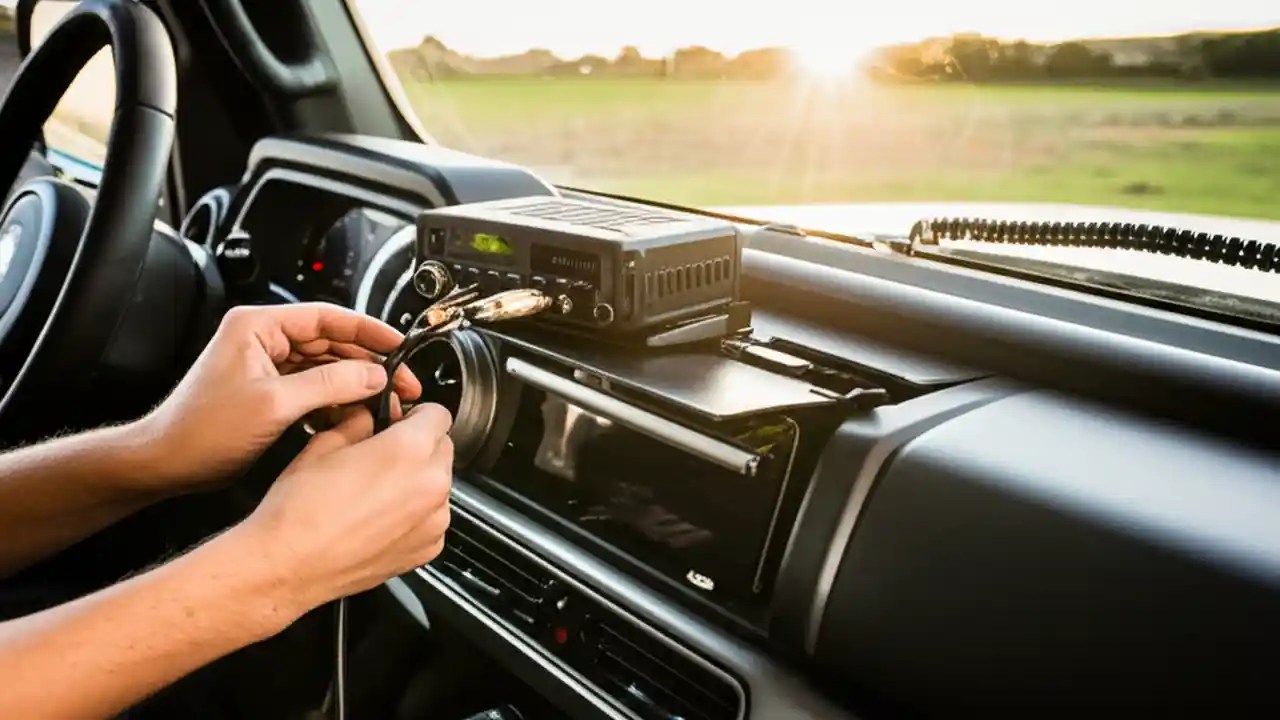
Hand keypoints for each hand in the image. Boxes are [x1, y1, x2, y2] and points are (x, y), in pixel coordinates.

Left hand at [134, 303, 421, 494]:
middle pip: (332, 343)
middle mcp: (263, 340)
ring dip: (356, 385)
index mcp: (258, 326)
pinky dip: (337, 401)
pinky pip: (315, 388)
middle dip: (369, 364)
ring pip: (327, 367)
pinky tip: (354, 416)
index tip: (399, 344)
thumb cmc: (200, 430)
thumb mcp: (274, 404)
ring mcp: (267, 366)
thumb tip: (373, 374)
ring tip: (385, 403)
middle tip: (402, 383)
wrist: (167, 464)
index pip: (327, 317)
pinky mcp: (271, 391)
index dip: (368, 330)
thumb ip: (330, 384)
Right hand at [236, 404, 453, 612]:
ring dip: (418, 480)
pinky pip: (432, 517)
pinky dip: (415, 513)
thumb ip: (360, 421)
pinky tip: (378, 517)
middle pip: (442, 448)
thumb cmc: (300, 510)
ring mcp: (433, 521)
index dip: (415, 414)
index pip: (438, 414)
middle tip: (383, 455)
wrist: (288, 567)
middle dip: (418, 446)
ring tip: (376, 491)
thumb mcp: (324, 444)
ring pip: (439, 484)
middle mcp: (431, 485)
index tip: (400, 421)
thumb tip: (371, 414)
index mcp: (409, 449)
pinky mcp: (428, 548)